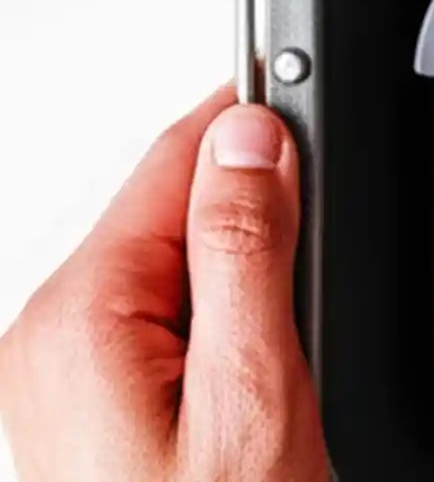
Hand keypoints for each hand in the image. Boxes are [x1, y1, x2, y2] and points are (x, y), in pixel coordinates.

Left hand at [0, 88, 325, 480]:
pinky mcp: (89, 398)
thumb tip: (252, 138)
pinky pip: (159, 311)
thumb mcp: (253, 392)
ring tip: (291, 330)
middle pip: (168, 205)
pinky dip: (218, 309)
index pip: (174, 161)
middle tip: (319, 239)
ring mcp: (64, 370)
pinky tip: (255, 354)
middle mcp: (53, 335)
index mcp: (83, 317)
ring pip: (170, 259)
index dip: (253, 122)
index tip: (310, 95)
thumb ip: (245, 251)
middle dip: (252, 200)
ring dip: (240, 261)